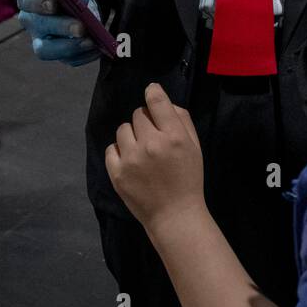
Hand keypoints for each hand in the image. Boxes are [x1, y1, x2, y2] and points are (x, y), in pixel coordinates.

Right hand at [16, 0, 101, 65]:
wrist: (80, 6)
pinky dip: (84, 55)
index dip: (38, 3)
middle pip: (39, 27)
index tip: (53, 4)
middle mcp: (32, 23)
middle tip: (80, 27)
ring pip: (47, 50)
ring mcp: (42, 41)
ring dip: (70, 47)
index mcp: (30, 0)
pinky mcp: (59, 54)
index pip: (26, 1)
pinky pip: (68, 59)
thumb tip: (80, 1)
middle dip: (61, 28)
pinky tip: (98, 48)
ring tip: (91, 41)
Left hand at [106, 83, 203, 233]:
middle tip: (153, 138)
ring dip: (132, 135)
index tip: (151, 92)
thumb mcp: (195, 147)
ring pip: (123, 129)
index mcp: (174, 136)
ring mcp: (131, 159)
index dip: (153, 92)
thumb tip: (162, 101)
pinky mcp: (117, 173)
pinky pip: (111, 148)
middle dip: (146, 122)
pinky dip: (120, 151)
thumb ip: (182, 120)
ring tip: (141, 151)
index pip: (157, 101)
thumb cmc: (188, 179)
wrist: (174, 215)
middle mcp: (151, 144)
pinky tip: (130, 161)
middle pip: (138, 115)